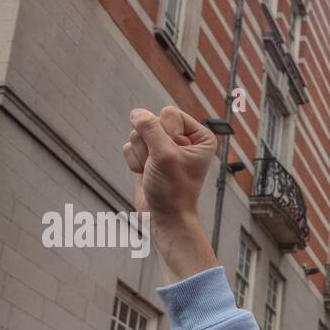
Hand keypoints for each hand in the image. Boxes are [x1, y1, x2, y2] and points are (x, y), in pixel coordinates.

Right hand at [122, 106, 218, 279]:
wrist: (163, 217)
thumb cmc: (173, 189)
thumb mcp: (165, 155)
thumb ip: (150, 128)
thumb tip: (136, 112)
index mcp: (200, 136)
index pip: (169, 114)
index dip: (166, 135)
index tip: (174, 158)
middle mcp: (183, 138)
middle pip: (151, 121)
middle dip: (150, 145)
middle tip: (161, 166)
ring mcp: (164, 146)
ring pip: (138, 133)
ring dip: (141, 154)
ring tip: (153, 170)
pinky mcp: (148, 155)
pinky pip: (130, 145)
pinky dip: (134, 161)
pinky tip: (145, 173)